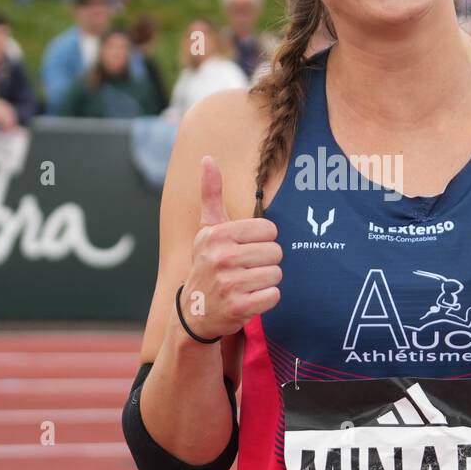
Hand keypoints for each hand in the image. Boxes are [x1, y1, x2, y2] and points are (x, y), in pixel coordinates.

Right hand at [181, 156, 282, 337]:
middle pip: (276, 252)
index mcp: (218, 234)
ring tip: (248, 283)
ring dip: (266, 281)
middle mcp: (222, 257)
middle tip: (248, 268)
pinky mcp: (238, 307)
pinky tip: (250, 298)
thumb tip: (207, 158)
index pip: (270, 230)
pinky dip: (266, 299)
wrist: (194, 311)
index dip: (263, 240)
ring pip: (276, 274)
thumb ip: (211, 193)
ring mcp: (229, 284)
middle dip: (266, 262)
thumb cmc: (207, 263)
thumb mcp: (207, 228)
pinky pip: (273, 296)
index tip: (246, 248)